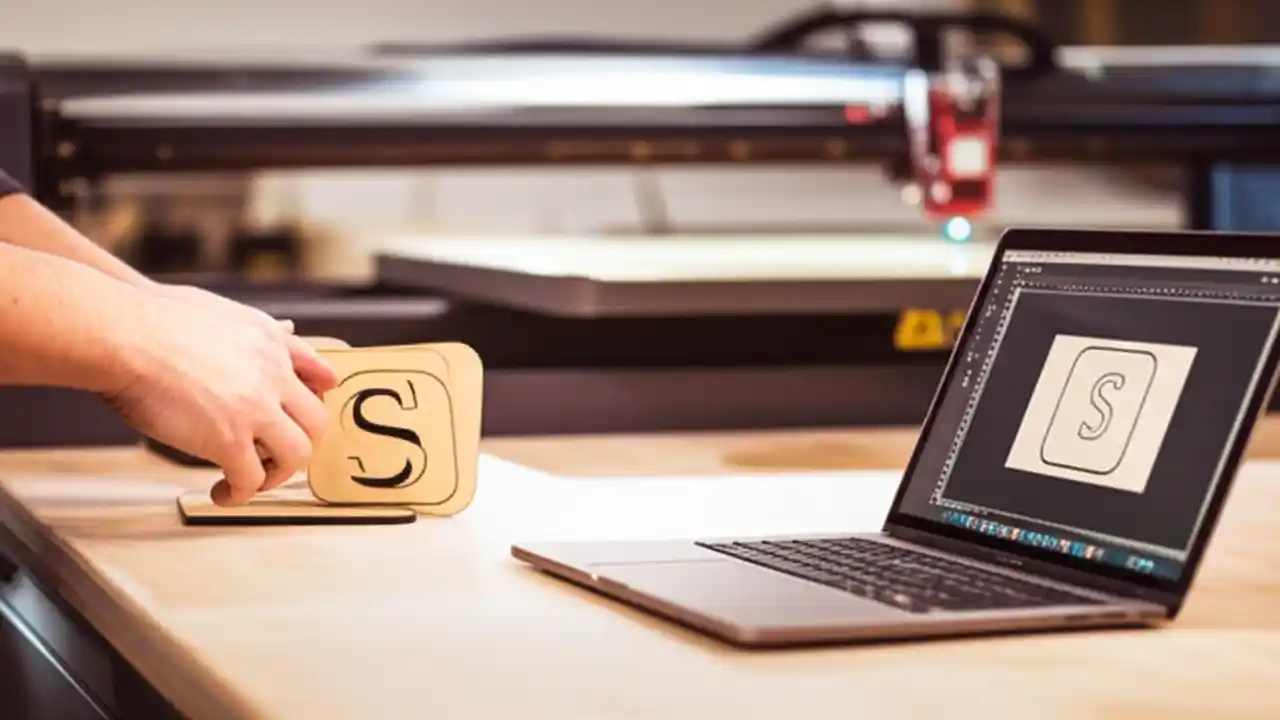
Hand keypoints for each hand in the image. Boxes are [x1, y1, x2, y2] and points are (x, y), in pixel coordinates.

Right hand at [103, 290, 330, 504]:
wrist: (123, 334)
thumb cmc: (154, 319)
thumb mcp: (223, 309)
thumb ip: (259, 327)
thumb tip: (288, 327)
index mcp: (272, 342)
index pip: (321, 374)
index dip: (312, 402)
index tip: (299, 417)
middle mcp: (272, 375)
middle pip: (316, 421)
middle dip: (299, 442)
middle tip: (276, 454)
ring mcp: (255, 409)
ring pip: (296, 454)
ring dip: (277, 473)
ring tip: (252, 479)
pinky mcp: (228, 440)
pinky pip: (251, 478)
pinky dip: (240, 493)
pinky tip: (223, 491)